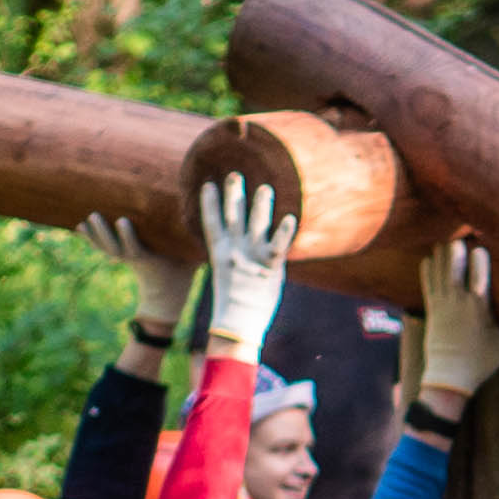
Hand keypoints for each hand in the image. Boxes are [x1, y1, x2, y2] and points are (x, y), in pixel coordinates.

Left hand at [80, 210, 202, 332]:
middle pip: (114, 249)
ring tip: (86, 218)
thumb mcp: (192, 257)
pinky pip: (103, 248)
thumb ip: (196, 241)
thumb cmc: (183, 270)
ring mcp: (127, 258)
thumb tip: (208, 216)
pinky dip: (91, 238)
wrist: (169, 294)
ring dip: (94, 235)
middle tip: (94, 216)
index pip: (135, 250)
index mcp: (150, 261)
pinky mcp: (122, 256)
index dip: (127, 238)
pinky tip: (80, 227)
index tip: (122, 222)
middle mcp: (136, 259)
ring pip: (106, 249)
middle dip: (103, 233)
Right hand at [198, 176, 290, 359]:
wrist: (238, 324)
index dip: (209, 204)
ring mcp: (252, 258)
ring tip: (265, 188)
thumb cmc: (234, 305)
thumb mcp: (229, 276)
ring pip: (257, 226)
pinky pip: (278, 247)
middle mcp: (234, 251)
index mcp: (220, 254)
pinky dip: (284, 232)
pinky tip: (291, 218)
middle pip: (233, 218)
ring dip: (260, 206)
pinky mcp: (271, 267)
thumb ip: (233, 258)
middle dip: (233, 195)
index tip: (208, 184)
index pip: (211, 223)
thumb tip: (236, 250)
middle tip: (235, 174)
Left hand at [418, 238, 498, 395]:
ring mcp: (441, 302)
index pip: (478, 269)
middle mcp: (458, 300)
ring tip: (451, 240)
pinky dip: (429, 265)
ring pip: (438, 266)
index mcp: (479, 306)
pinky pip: (426, 278)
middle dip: (459, 245)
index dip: (481, 252)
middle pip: (453, 260)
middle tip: (467, 235)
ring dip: (444, 252)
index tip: (486, 243)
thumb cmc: (482, 361)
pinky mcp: (431, 307)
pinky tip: (434, 256)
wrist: (449, 378)